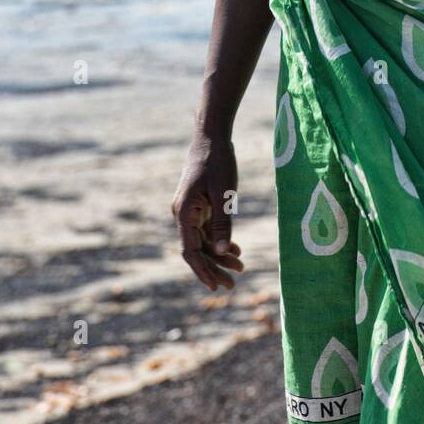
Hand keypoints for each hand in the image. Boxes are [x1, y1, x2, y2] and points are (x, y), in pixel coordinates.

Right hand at [171, 133, 244, 290]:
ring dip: (219, 255)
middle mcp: (184, 215)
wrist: (211, 137)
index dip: (203, 270)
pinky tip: (235, 250)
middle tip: (232, 285)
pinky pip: (207, 230)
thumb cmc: (217, 162)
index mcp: (184, 213)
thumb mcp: (224, 194)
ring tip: (240, 268)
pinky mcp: (200, 205)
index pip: (190, 251)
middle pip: (197, 250)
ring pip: (203, 241)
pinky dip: (220, 241)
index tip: (216, 286)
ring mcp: (191, 211)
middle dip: (213, 268)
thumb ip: (222, 224)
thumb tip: (220, 253)